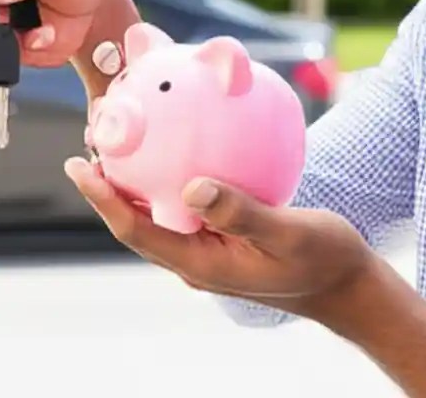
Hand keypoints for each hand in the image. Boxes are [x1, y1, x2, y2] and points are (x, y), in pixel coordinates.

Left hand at [63, 156, 379, 321]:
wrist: (347, 285)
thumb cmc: (325, 260)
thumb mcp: (290, 233)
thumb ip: (242, 213)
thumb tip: (193, 188)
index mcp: (199, 263)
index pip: (134, 229)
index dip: (101, 199)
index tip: (78, 165)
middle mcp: (193, 258)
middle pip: (133, 220)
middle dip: (105, 186)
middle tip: (89, 139)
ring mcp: (204, 250)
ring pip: (153, 213)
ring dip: (130, 182)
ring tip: (115, 140)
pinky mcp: (218, 238)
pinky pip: (180, 207)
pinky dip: (165, 179)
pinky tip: (171, 149)